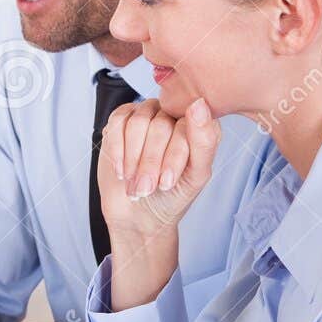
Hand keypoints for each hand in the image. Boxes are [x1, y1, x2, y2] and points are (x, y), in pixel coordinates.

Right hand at [97, 97, 219, 241]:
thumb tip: (199, 104)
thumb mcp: (196, 175)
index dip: (174, 155)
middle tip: (147, 187)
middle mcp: (173, 115)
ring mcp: (146, 115)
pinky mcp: (121, 121)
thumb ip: (204, 141)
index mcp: (198, 125)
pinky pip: (118, 122)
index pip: (187, 125)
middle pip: (160, 126)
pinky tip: (121, 170)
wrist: (139, 216)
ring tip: (135, 182)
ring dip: (133, 159)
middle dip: (150, 162)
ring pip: (138, 123)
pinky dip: (118, 150)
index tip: (167, 182)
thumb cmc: (172, 196)